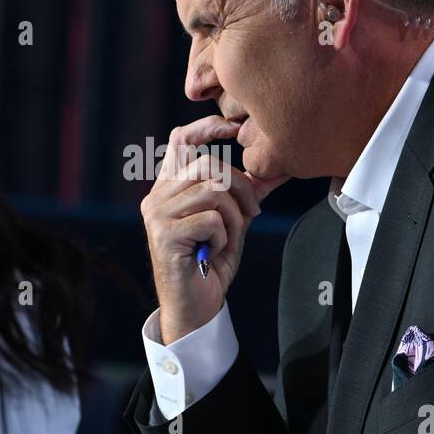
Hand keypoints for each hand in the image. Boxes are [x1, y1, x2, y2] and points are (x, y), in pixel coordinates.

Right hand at [140, 116, 286, 343]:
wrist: (196, 306)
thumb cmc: (211, 263)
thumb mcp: (234, 221)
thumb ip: (247, 193)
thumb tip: (276, 167)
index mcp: (170, 187)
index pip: (181, 139)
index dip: (208, 126)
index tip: (235, 127)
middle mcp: (157, 196)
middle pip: (209, 165)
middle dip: (241, 187)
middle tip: (251, 213)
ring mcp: (157, 214)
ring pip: (213, 190)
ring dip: (234, 216)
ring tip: (229, 237)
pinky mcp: (164, 233)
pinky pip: (211, 218)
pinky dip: (224, 235)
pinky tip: (213, 250)